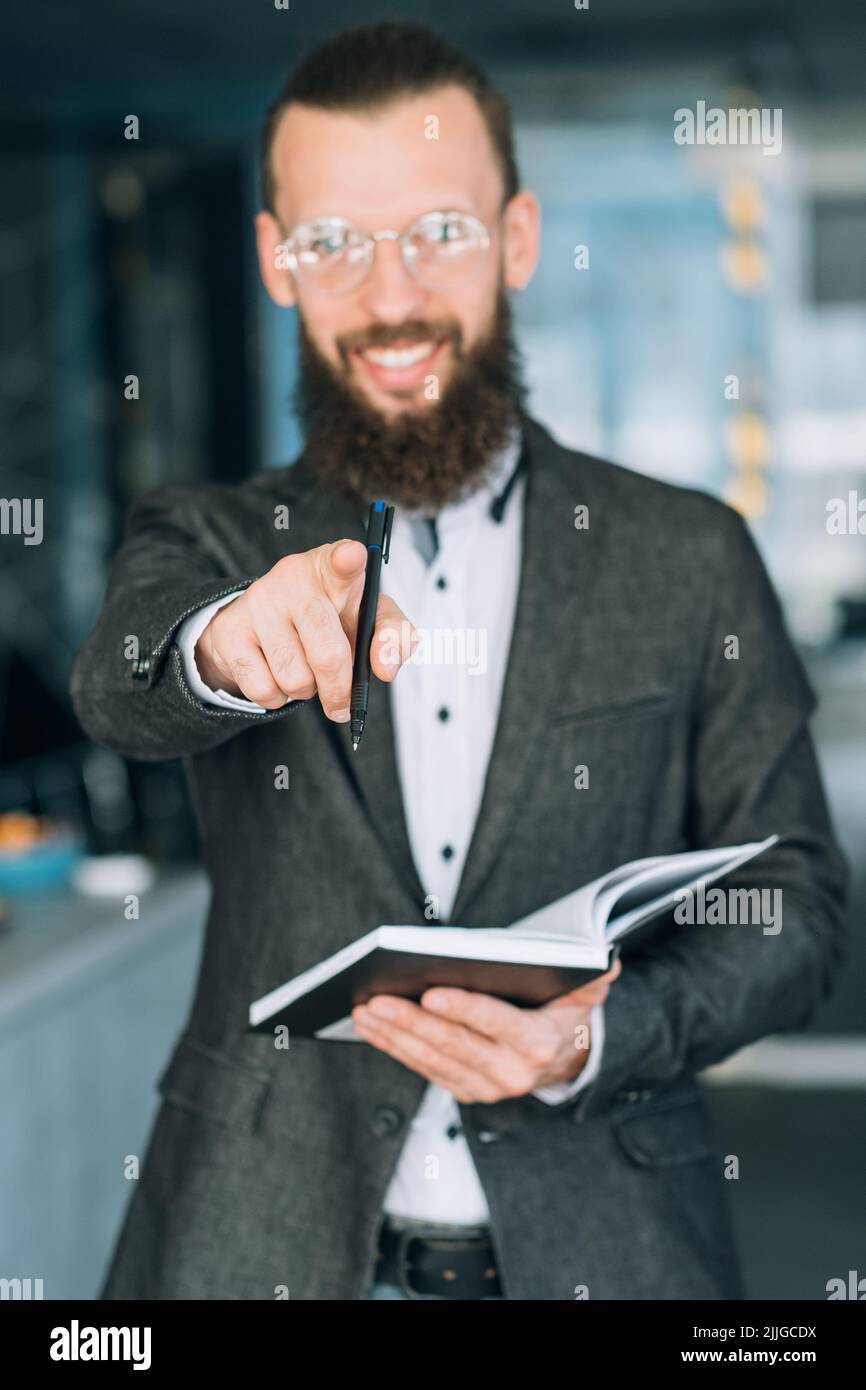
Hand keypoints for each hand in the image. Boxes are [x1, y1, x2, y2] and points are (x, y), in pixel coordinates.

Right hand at [194, 540, 413, 720]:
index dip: (347, 560)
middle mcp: (293, 577)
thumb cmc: (329, 619)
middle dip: (340, 689)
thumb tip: (385, 670)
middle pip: (328, 653)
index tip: (352, 556)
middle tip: (343, 703)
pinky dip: (277, 698)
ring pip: (295, 678)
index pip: (341, 560)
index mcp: (333, 569)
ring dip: (306, 691)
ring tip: (303, 671)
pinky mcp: (230, 630)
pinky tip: (276, 675)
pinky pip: (264, 689)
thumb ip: (392, 638)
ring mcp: (258, 602)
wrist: (260, 624)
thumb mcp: (366, 620)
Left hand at [351, 959, 621, 1102]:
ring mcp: (486, 1087)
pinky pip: (423, 1069)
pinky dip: (394, 1047)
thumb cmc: (566, 1011)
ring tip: (363, 1009)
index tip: (430, 994)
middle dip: (410, 1021)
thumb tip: (604, 961)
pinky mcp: (466, 1090)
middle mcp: (512, 1073)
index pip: (496, 1024)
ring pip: (432, 1060)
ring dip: (393, 1036)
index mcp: (539, 1045)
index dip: (464, 1010)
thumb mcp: (587, 991)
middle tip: (376, 998)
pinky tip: (370, 1026)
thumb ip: (592, 974)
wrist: (568, 1059)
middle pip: (453, 1044)